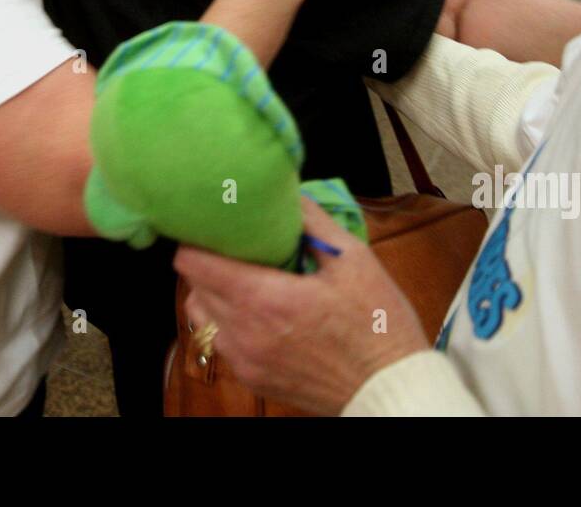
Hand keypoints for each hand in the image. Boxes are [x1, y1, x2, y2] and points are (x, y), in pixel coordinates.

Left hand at [175, 197, 427, 415]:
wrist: (388, 388)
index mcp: (263, 298)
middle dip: (209, 263)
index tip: (216, 227)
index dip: (197, 239)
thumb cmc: (376, 322)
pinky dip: (228, 323)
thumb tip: (287, 192)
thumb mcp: (353, 259)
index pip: (193, 263)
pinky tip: (260, 314)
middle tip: (236, 248)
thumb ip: (312, 220)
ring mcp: (244, 360)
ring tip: (245, 280)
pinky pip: (221, 342)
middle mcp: (243, 332)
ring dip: (214, 295)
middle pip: (194, 287)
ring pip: (201, 318)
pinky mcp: (253, 379)